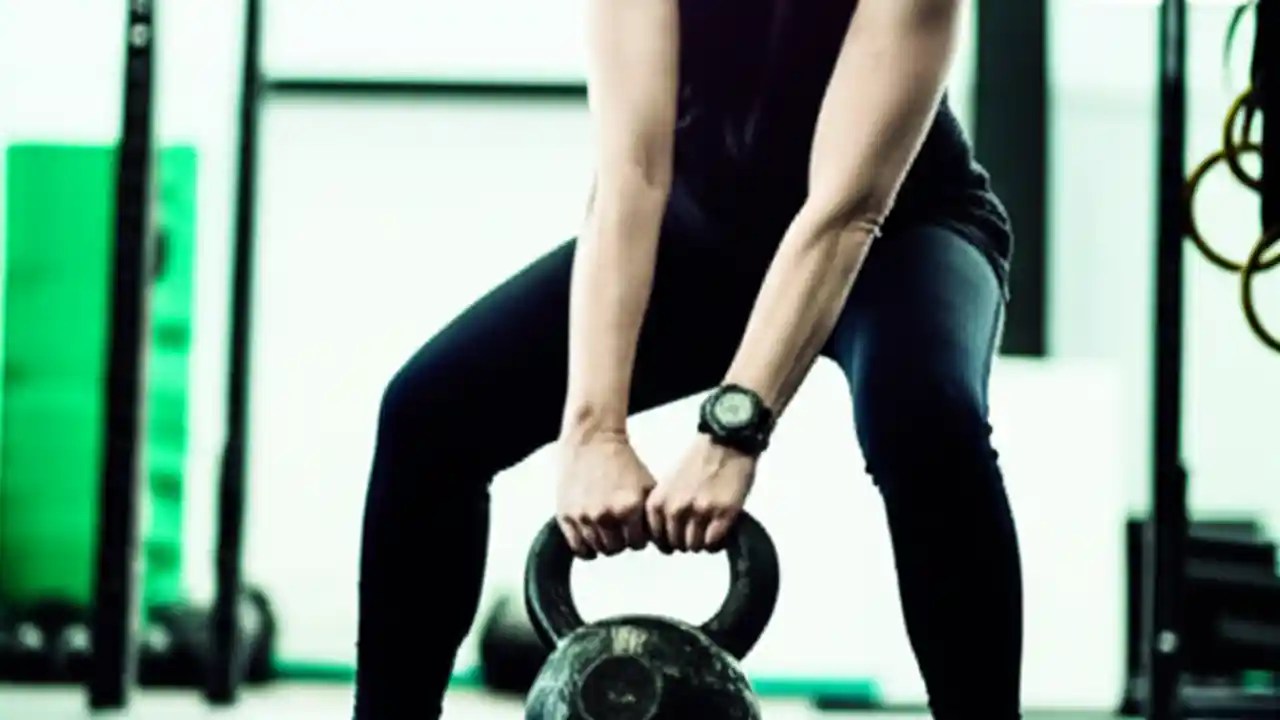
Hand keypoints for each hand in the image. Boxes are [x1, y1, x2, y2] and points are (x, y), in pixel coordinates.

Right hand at [556, 431, 656, 558]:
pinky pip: (578, 548)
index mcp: (629, 507)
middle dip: (621, 540)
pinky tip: (592, 537)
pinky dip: (586, 548)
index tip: (635, 527)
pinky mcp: (566, 516)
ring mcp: (584, 517)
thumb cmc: (623, 463)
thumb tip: (659, 541)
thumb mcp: (646, 486)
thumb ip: (652, 515)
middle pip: (618, 548)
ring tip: (606, 528)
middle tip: (619, 527)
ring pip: (598, 550)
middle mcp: (606, 515)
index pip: (638, 544)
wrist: (591, 441)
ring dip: (604, 542)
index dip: (638, 537)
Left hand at [646, 434, 755, 552]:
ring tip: (711, 528)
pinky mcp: (722, 515)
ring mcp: (699, 514)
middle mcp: (675, 510)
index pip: (658, 539)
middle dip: (688, 540)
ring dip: (703, 542)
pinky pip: (714, 544)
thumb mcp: (669, 484)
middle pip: (677, 546)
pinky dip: (717, 542)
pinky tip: (721, 530)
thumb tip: (669, 536)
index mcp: (658, 503)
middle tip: (699, 529)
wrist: (725, 442)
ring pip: (696, 547)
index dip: (670, 539)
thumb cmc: (697, 462)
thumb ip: (665, 508)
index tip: (681, 533)